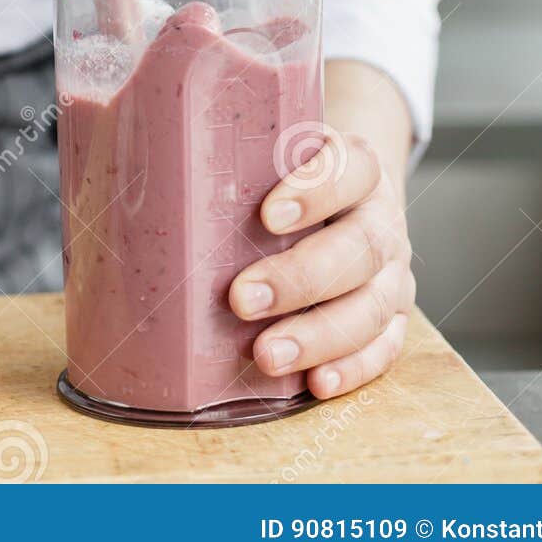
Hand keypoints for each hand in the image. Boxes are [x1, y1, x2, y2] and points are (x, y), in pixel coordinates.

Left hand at [229, 133, 414, 399]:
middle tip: (242, 299)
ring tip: (266, 354)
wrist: (350, 201)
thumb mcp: (275, 159)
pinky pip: (383, 348)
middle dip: (300, 278)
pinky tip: (314, 382)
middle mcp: (382, 219)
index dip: (316, 190)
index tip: (266, 215)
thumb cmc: (291, 182)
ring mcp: (394, 272)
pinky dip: (352, 368)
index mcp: (360, 169)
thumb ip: (238, 165)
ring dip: (318, 335)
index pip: (352, 168)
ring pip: (372, 305)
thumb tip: (147, 177)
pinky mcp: (394, 318)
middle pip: (360, 247)